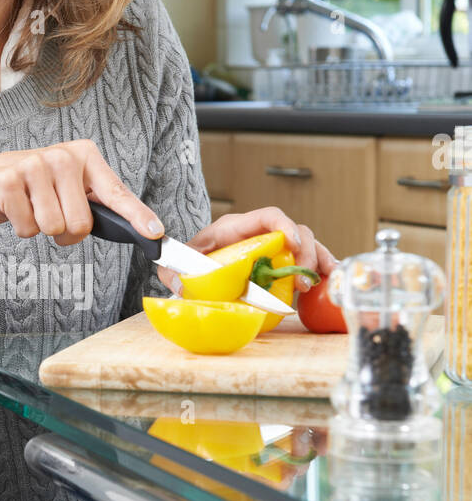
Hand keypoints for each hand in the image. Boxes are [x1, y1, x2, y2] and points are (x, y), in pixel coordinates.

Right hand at [0, 138, 162, 246]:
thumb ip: (104, 204)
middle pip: (81, 224)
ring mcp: (34, 166)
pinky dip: (22, 229)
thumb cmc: (40, 189)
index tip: (154, 232)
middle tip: (54, 215)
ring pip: (54, 228)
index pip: (115, 192)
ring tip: (34, 209)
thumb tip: (146, 229)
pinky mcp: (8, 181)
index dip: (136, 215)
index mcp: (85, 155)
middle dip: (68, 232)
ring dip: (42, 229)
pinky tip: (16, 208)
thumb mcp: (73, 188)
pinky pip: (28, 229)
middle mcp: (62, 156)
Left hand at [157, 206, 337, 294]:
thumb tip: (179, 283)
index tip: (293, 245)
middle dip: (307, 253)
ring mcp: (273, 249)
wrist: (193, 264)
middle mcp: (260, 235)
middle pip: (297, 232)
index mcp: (238, 228)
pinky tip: (326, 284)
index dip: (285, 226)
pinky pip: (305, 262)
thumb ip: (174, 269)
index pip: (269, 215)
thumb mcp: (179, 261)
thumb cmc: (190, 258)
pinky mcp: (279, 264)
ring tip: (318, 284)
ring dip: (318, 263)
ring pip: (308, 246)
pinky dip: (319, 271)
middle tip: (303, 281)